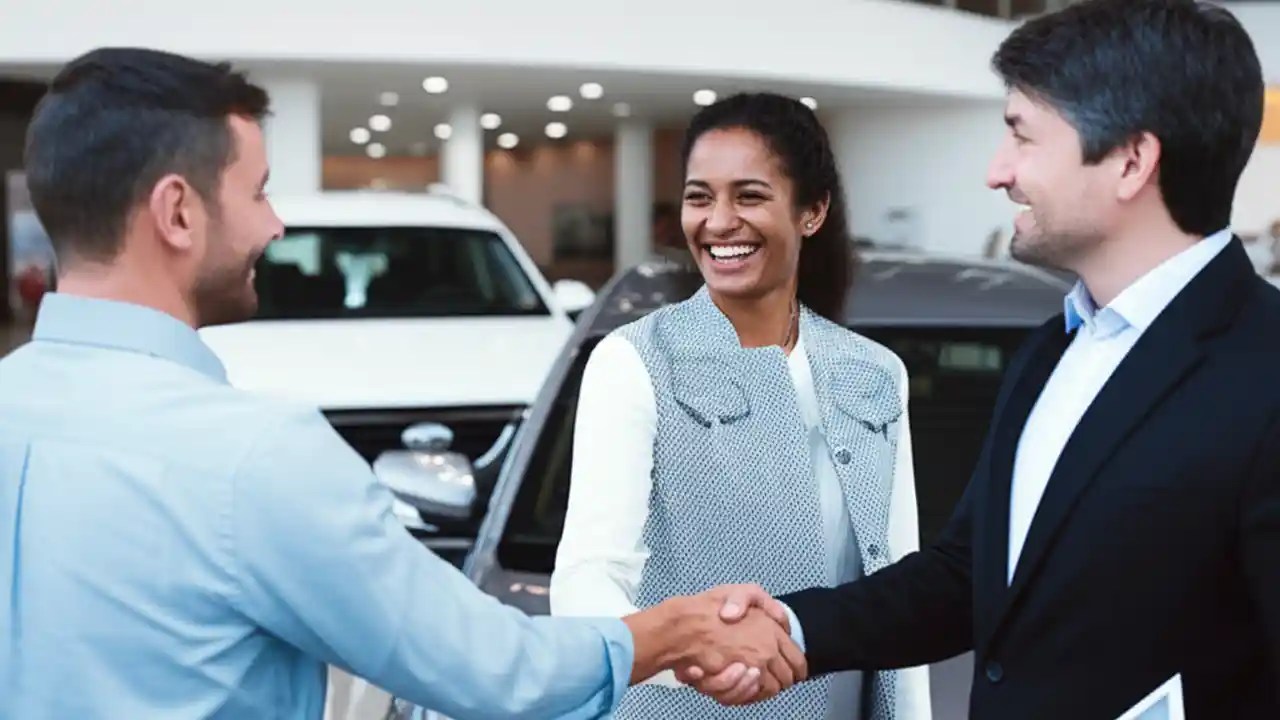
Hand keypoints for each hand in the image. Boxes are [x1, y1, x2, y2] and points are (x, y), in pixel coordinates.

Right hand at [622, 584, 805, 702]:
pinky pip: (749, 696)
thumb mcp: (740, 591)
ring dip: (765, 689)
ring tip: (756, 681)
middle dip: (782, 681)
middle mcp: (766, 650)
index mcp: (772, 630)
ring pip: (770, 690)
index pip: (798, 661)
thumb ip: (764, 604)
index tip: (795, 672)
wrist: (683, 626)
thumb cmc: (708, 608)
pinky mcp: (735, 679)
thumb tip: (781, 623)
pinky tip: (741, 684)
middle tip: (776, 679)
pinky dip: (747, 694)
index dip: (798, 670)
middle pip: (787, 679)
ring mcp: (751, 666)